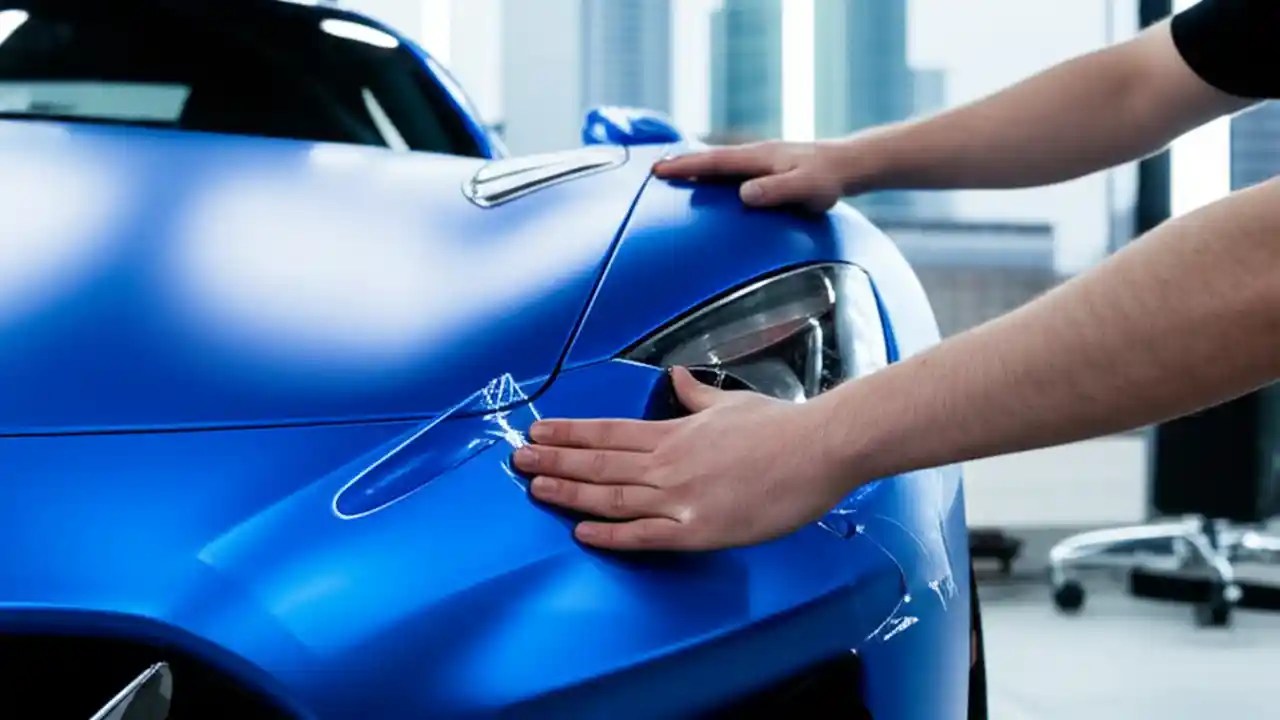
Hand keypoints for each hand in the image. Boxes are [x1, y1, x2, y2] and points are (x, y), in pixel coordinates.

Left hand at [511, 367, 857, 550]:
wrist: (819, 448)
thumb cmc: (781, 426)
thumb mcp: (731, 402)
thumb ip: (697, 396)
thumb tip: (678, 378)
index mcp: (674, 432)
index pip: (608, 432)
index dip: (570, 433)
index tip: (539, 432)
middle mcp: (668, 462)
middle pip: (599, 463)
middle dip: (555, 462)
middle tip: (518, 461)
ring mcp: (681, 496)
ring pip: (612, 497)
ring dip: (570, 493)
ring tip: (536, 489)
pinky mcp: (700, 528)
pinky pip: (646, 535)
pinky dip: (611, 535)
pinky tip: (581, 534)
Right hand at [652, 140, 858, 211]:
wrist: (846, 164)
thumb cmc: (826, 178)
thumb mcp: (805, 187)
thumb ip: (776, 190)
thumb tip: (744, 193)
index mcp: (758, 157)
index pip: (714, 163)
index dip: (685, 167)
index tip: (659, 170)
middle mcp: (754, 154)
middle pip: (710, 159)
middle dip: (681, 164)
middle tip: (653, 169)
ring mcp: (759, 160)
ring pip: (719, 162)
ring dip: (694, 167)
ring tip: (670, 173)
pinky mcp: (764, 168)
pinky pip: (730, 168)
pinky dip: (711, 171)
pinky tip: (706, 180)